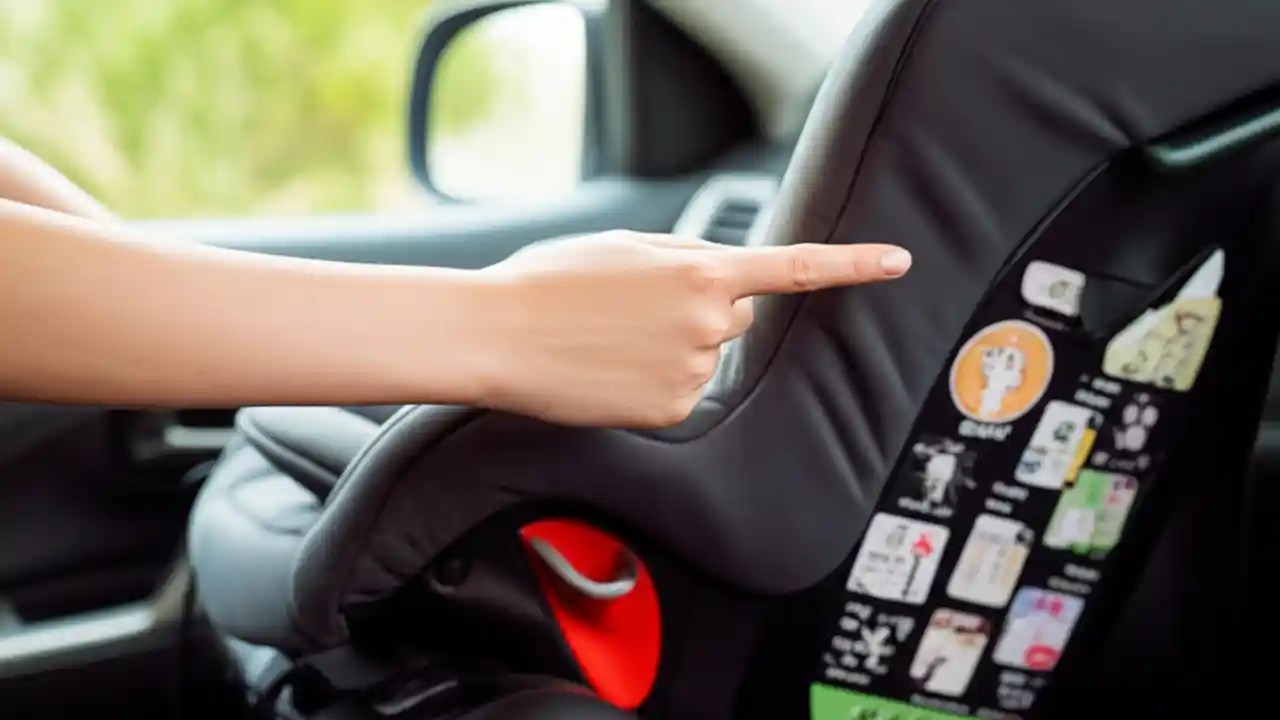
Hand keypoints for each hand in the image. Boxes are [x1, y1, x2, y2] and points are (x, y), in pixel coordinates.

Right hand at [476, 231, 911, 427]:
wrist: (499, 337)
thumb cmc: (553, 281)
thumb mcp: (624, 246)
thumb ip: (687, 255)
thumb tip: (730, 281)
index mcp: (700, 270)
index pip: (793, 267)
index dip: (852, 263)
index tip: (898, 261)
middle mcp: (707, 324)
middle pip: (736, 314)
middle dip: (703, 307)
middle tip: (636, 306)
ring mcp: (690, 373)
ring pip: (705, 354)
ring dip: (673, 345)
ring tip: (612, 337)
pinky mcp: (670, 411)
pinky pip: (681, 392)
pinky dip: (655, 382)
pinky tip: (612, 370)